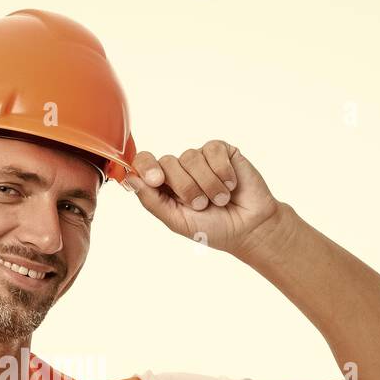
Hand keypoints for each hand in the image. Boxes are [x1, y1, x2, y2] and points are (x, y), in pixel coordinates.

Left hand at [123, 140, 279, 254]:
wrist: (249, 228)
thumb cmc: (212, 228)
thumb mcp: (177, 221)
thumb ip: (152, 201)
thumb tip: (131, 180)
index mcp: (164, 186)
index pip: (144, 164)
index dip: (147, 168)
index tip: (156, 180)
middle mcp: (179, 169)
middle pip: (167, 162)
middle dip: (185, 188)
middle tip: (201, 205)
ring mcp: (200, 158)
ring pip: (190, 158)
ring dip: (207, 185)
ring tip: (220, 199)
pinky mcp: (221, 151)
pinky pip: (213, 151)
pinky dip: (223, 173)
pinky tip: (231, 185)